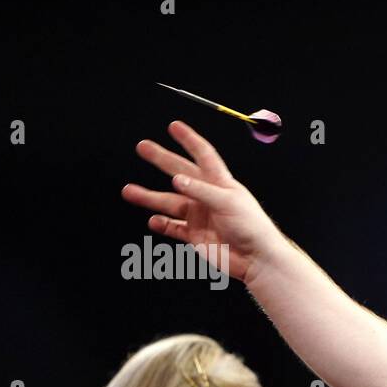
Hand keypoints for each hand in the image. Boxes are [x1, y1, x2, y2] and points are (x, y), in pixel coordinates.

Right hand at [121, 120, 287, 283]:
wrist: (256, 260)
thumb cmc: (252, 228)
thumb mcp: (228, 202)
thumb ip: (201, 191)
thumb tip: (176, 179)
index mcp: (221, 184)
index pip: (204, 155)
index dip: (189, 140)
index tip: (174, 126)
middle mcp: (208, 197)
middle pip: (179, 173)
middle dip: (161, 159)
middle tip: (143, 147)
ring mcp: (200, 216)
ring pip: (169, 202)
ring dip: (149, 197)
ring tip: (129, 191)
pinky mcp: (195, 235)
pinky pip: (173, 227)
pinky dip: (162, 224)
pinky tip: (153, 220)